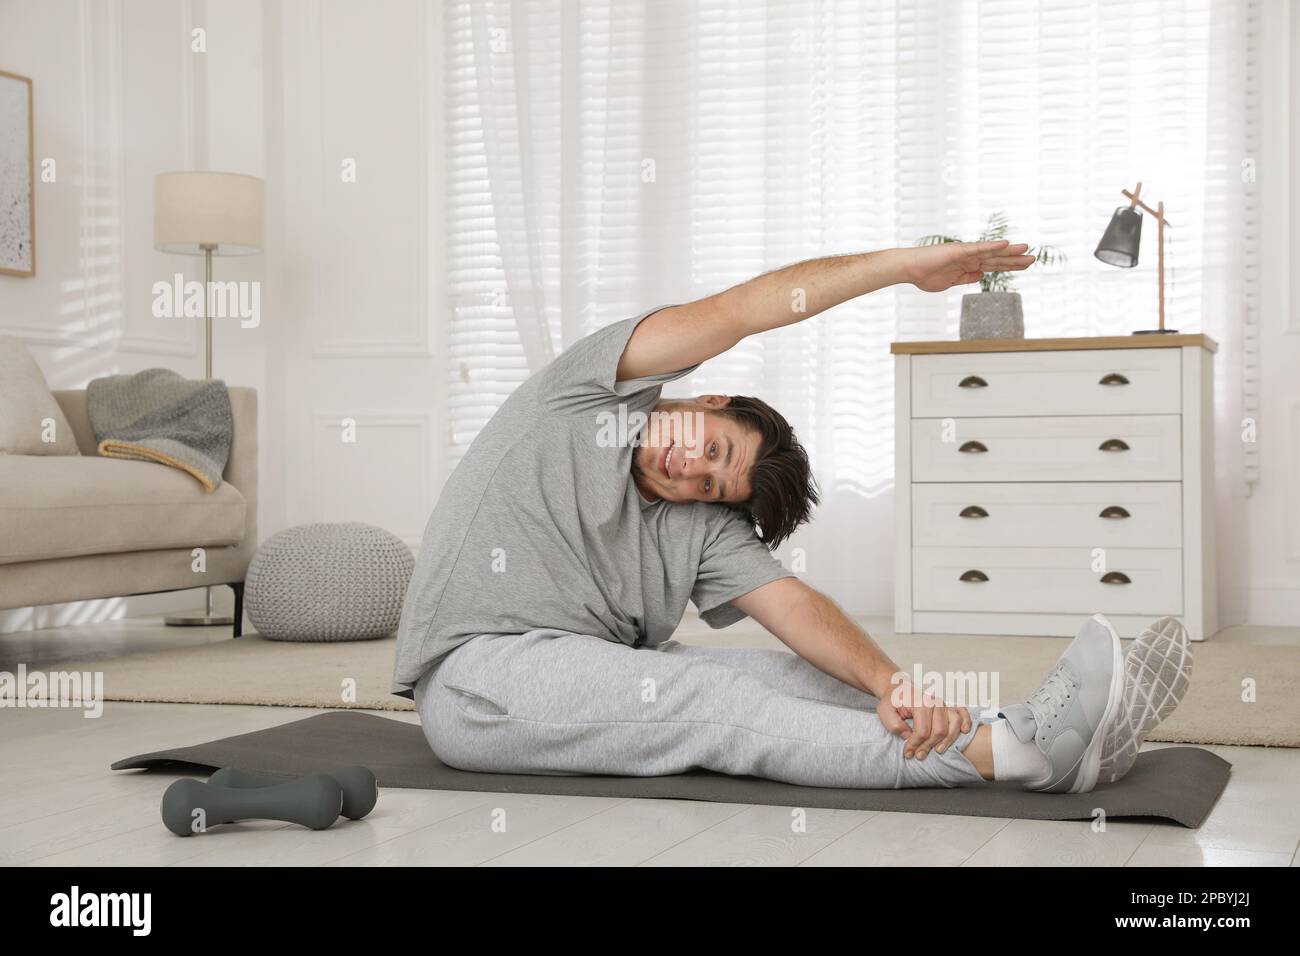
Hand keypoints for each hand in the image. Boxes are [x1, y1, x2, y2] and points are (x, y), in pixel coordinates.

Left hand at [875, 676, 972, 760]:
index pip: (923, 730)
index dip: (916, 745)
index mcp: (919, 702)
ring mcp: (942, 703)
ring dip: (947, 740)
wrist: (897, 689)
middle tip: (919, 756)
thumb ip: (895, 726)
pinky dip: (965, 721)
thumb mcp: (884, 712)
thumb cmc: (891, 701)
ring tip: (938, 750)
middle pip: (939, 730)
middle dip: (929, 746)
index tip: (908, 752)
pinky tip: (964, 731)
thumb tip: (910, 738)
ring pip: (953, 724)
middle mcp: (933, 702)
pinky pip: (961, 712)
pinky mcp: (946, 705)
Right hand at [900, 240, 1034, 292]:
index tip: (1025, 266)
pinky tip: (1006, 244)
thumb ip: (966, 278)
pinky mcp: (958, 250)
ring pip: (992, 252)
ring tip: (1027, 249)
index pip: (993, 266)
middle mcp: (969, 258)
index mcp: (968, 266)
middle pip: (997, 259)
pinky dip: (992, 246)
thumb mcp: (950, 282)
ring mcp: (965, 253)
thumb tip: (981, 276)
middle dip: (1015, 260)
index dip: (1010, 266)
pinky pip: (978, 248)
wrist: (908, 269)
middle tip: (1033, 259)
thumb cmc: (924, 275)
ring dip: (1010, 251)